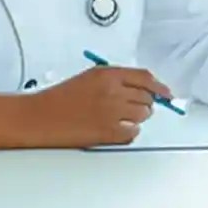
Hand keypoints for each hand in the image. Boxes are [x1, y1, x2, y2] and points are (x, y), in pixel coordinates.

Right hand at [23, 66, 173, 147]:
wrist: (41, 117)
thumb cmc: (61, 98)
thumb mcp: (90, 77)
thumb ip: (116, 79)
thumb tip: (141, 87)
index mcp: (108, 75)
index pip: (145, 78)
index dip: (159, 86)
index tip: (166, 92)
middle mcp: (113, 91)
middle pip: (146, 97)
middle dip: (144, 102)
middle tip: (133, 106)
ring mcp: (111, 113)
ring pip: (142, 115)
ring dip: (137, 117)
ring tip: (121, 118)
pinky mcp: (107, 132)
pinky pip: (132, 133)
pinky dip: (129, 132)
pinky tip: (118, 129)